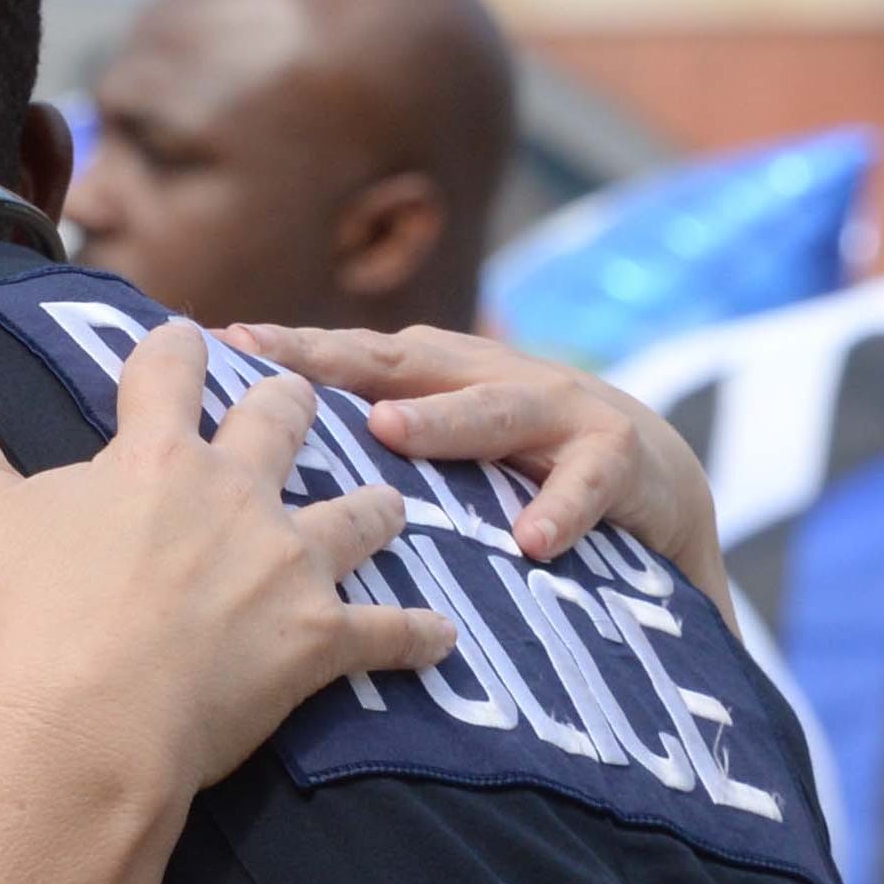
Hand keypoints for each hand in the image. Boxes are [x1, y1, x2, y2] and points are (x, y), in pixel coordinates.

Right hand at [0, 320, 451, 807]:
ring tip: (385, 508)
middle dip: (291, 405)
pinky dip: (418, 636)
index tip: (182, 344)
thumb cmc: (23, 618)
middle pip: (286, 419)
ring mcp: (288, 565)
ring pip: (362, 512)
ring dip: (375, 508)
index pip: (172, 364)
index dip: (176, 348)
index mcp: (154, 454)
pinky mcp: (320, 640)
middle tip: (294, 406)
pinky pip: (390, 632)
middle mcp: (237, 493)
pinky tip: (439, 638)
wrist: (88, 727)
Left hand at [230, 323, 728, 607]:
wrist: (659, 478)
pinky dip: (558, 509)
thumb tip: (262, 469)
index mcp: (443, 377)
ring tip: (392, 434)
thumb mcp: (451, 448)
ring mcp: (558, 410)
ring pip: (492, 412)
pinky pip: (584, 484)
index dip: (295, 349)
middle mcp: (492, 377)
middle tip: (276, 368)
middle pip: (406, 366)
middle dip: (341, 362)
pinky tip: (533, 540)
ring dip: (442, 422)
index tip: (223, 343)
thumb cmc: (526, 468)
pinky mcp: (617, 458)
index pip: (356, 358)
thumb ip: (379, 452)